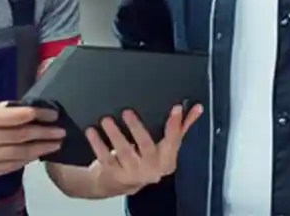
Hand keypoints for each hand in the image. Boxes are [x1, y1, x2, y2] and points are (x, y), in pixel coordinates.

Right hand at [0, 102, 66, 181]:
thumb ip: (1, 110)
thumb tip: (28, 110)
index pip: (15, 116)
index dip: (37, 114)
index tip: (52, 114)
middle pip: (21, 135)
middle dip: (45, 132)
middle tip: (60, 131)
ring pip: (21, 153)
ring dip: (41, 148)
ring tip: (55, 143)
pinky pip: (14, 165)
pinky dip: (28, 159)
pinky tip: (38, 154)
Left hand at [87, 104, 203, 196]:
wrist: (118, 182)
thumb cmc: (145, 159)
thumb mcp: (164, 147)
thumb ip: (180, 128)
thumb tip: (197, 108)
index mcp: (167, 160)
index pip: (173, 141)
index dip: (175, 124)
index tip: (176, 107)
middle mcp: (151, 169)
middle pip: (147, 147)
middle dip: (137, 129)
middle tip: (127, 112)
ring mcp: (132, 173)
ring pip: (124, 152)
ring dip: (115, 134)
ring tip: (106, 119)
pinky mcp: (113, 174)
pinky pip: (105, 157)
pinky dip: (98, 143)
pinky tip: (92, 131)